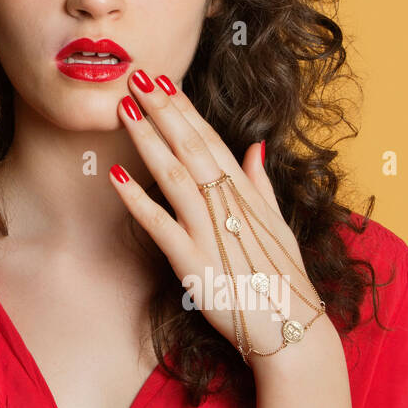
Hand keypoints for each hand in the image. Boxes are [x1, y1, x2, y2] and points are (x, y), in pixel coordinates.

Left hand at [107, 69, 326, 368]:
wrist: (292, 331)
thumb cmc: (283, 278)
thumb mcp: (277, 224)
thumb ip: (260, 184)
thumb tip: (254, 149)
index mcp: (245, 193)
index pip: (209, 139)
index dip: (183, 108)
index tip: (162, 80)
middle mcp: (227, 205)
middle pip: (190, 146)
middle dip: (161, 109)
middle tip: (135, 76)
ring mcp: (209, 232)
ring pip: (173, 175)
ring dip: (147, 139)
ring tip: (123, 109)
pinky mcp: (193, 263)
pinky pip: (159, 226)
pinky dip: (136, 200)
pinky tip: (115, 176)